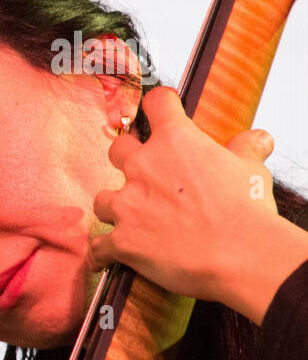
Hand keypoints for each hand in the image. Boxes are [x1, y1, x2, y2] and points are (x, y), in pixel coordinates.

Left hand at [89, 87, 307, 323]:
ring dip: (115, 208)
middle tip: (144, 174)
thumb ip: (246, 149)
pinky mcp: (121, 240)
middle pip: (118, 150)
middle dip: (127, 159)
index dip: (159, 103)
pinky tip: (110, 256)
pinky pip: (99, 246)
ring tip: (132, 220)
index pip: (157, 103)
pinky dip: (104, 251)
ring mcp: (127, 204)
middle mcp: (143, 167)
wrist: (239, 256)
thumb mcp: (252, 170)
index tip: (160, 107)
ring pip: (102, 200)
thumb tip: (259, 138)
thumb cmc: (247, 212)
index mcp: (175, 141)